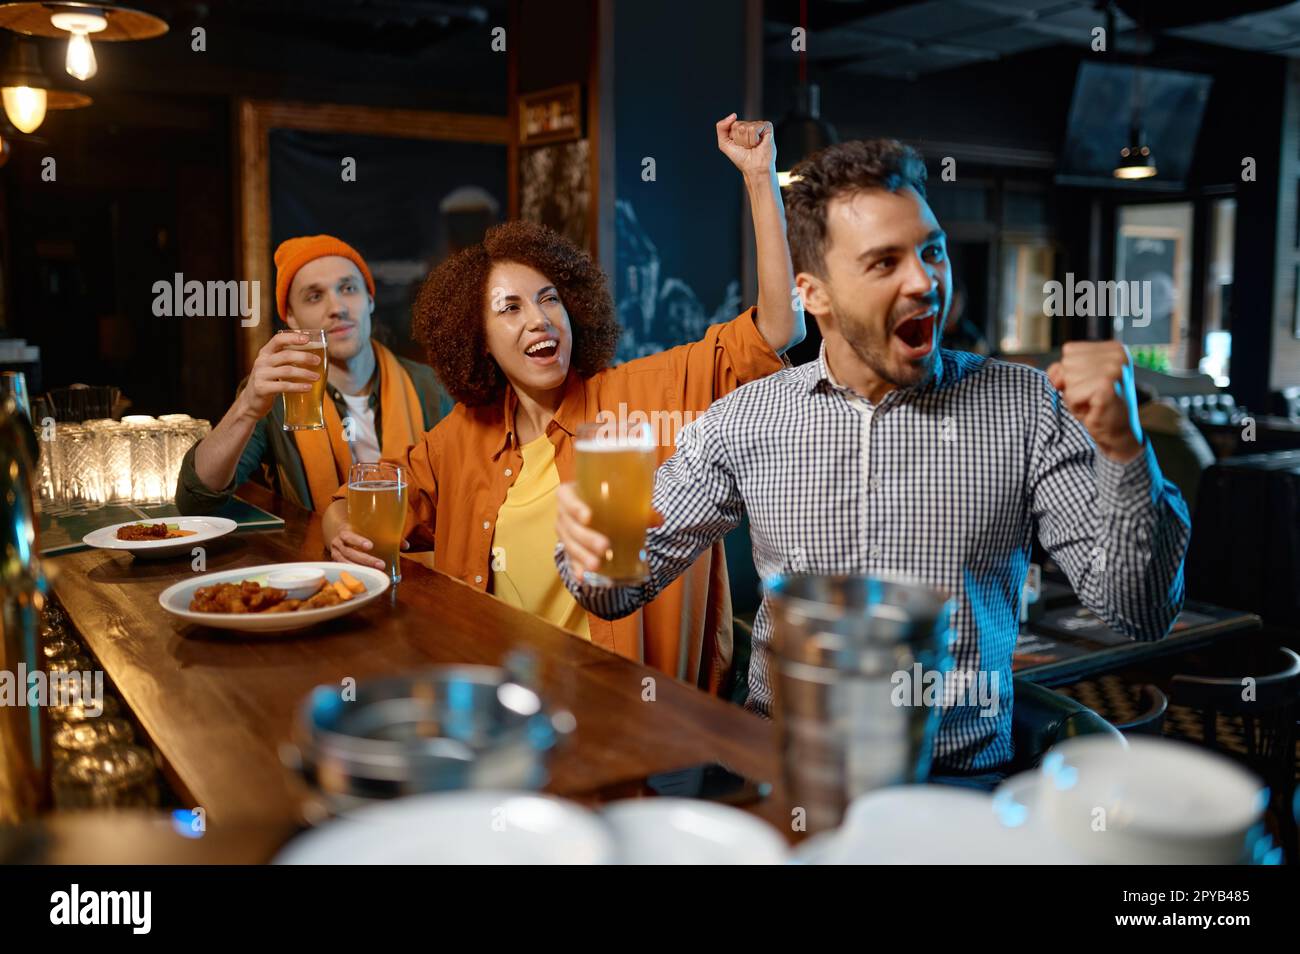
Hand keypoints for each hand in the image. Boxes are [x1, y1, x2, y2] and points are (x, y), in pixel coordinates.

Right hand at [237, 331, 322, 420]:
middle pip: (286, 355)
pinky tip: (308, 388)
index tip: (307, 339)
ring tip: (317, 377)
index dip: (292, 338)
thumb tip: (314, 355)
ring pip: (287, 371)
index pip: (278, 339)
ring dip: (304, 373)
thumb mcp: (273, 366)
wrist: (252, 401)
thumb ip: (286, 359)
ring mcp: (260, 375)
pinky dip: (298, 386)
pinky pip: (284, 386)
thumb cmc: (268, 380)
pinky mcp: (262, 389)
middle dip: (304, 357)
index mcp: (265, 352)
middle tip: (317, 361)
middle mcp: (262, 361)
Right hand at [326, 522, 404, 570]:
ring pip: (346, 563)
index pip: (348, 535)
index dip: (358, 541)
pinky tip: (366, 577)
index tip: (370, 546)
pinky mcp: (337, 564)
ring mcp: (335, 554)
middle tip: (381, 564)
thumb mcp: (367, 530)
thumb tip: (406, 546)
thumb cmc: (358, 532)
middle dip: (366, 559)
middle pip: (349, 552)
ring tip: (377, 572)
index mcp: (344, 531)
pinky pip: (344, 570)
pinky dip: (355, 574)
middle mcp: (337, 543)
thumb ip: (386, 536)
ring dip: (362, 568)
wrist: (339, 535)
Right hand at [555, 482, 661, 582]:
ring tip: (596, 566)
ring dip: (582, 556)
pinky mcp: (569, 549)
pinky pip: (570, 559)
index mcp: (570, 495)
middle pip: (571, 526)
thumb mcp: (616, 500)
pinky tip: (583, 577)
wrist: (593, 510)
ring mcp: (565, 533)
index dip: (575, 507)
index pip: (566, 498)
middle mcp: (563, 514)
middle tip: (604, 546)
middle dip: (587, 538)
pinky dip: (576, 568)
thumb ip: (636, 508)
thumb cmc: (605, 501)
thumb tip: (659, 519)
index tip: (589, 517)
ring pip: (570, 545)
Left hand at [716, 113, 774, 179]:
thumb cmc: (742, 158)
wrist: (754, 168)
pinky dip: (754, 139)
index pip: (731, 125)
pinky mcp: (767, 126)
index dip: (733, 138)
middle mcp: (749, 124)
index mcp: (740, 127)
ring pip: (745, 128)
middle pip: (738, 126)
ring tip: (752, 146)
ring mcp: (759, 125)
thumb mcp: (724, 143)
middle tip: (746, 147)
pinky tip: (758, 143)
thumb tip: (733, 115)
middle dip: (740, 140)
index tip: (739, 146)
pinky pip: (754, 128)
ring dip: (747, 141)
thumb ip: (721, 127)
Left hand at [1046, 341, 1143, 462]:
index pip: (1069, 350)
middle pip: (1066, 364)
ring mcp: (1112, 370)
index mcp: (1113, 348)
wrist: (1115, 430)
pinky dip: (1076, 406)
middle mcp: (1116, 355)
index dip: (1069, 371)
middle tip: (1089, 395)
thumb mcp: (1076, 380)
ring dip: (1073, 396)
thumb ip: (1062, 369)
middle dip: (1070, 384)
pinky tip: (1092, 409)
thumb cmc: (1096, 404)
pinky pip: (1071, 394)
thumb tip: (1055, 372)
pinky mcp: (1105, 386)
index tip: (1088, 383)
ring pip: (1067, 379)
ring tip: (1090, 402)